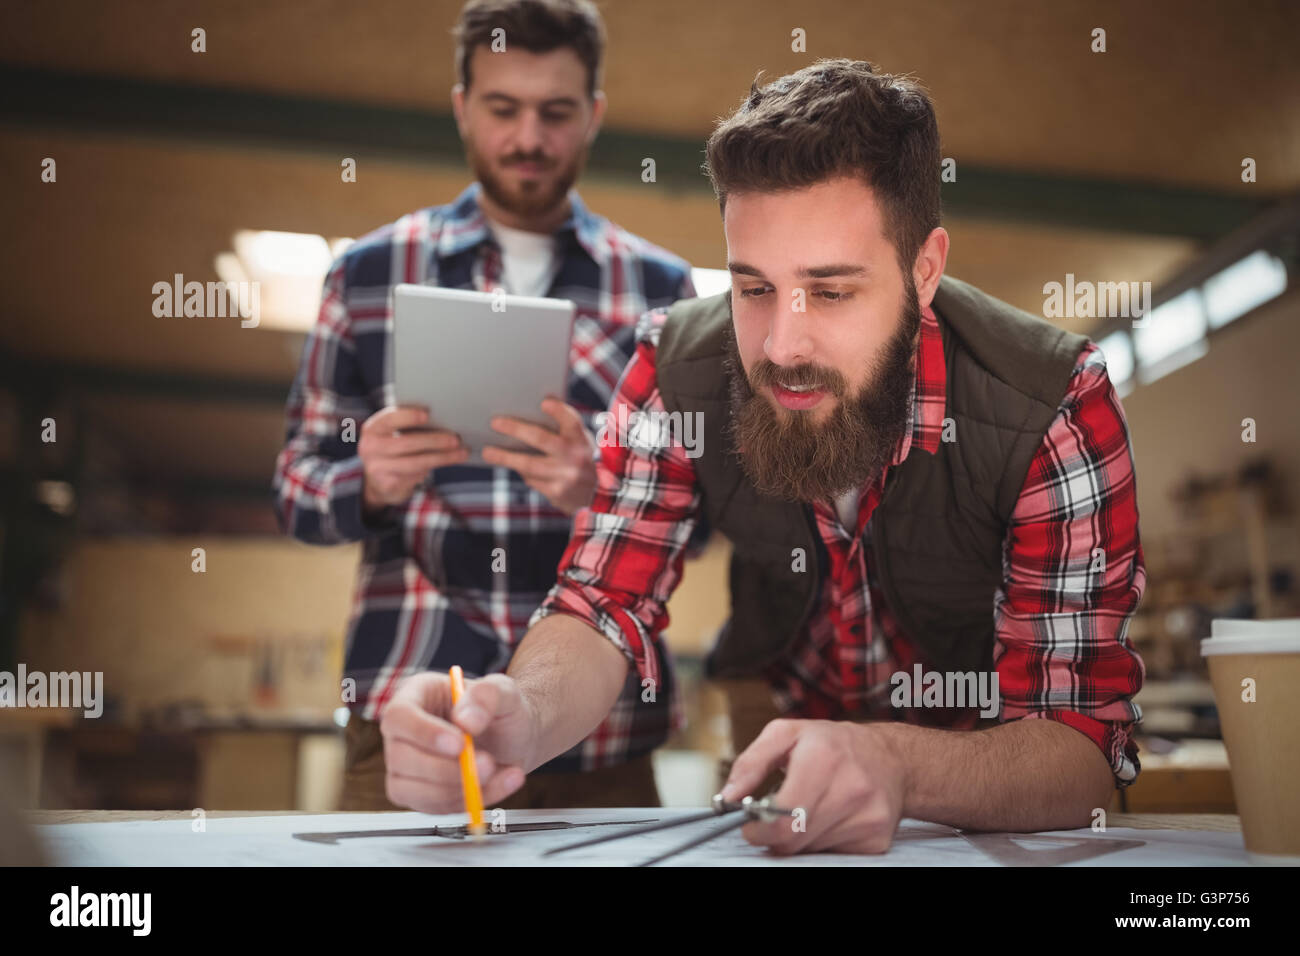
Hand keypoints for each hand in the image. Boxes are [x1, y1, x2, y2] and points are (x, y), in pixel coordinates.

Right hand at [358, 406, 467, 512]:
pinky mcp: (389, 485)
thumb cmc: (393, 448)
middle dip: (434, 440)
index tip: (427, 414)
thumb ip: (408, 425)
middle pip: (406, 443)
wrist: (378, 481)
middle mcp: (371, 448)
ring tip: (462, 452)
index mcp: (373, 429)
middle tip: (456, 438)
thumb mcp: (392, 434)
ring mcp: (378, 469)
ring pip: (416, 462)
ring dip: (442, 457)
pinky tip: (451, 460)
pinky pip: (417, 476)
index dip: (408, 416)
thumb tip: (444, 418)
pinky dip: (436, 467)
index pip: (388, 419)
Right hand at [379, 671, 536, 813]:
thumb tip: (465, 721)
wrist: (516, 738)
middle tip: (487, 764)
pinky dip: (469, 801)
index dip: (423, 733)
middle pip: (401, 758)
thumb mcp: (504, 691)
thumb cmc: (503, 709)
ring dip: (457, 790)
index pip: (399, 716)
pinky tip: (500, 784)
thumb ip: (487, 695)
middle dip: (444, 769)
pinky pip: (433, 807)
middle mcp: (403, 732)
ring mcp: (405, 767)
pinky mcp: (419, 795)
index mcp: (415, 696)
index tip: (459, 744)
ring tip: (499, 772)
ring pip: (411, 790)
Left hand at [481, 396, 596, 514]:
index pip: (571, 420)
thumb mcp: (581, 441)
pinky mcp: (556, 492)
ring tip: (487, 452)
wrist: (600, 496)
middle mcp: (575, 456)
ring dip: (504, 457)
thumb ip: (562, 429)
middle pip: (540, 438)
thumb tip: (527, 413)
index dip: (558, 411)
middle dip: (515, 429)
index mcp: (581, 438)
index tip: (544, 402)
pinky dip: (521, 472)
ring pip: (528, 464)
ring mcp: (565, 476)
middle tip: (494, 422)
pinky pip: (531, 479)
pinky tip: (511, 465)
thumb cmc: (582, 458)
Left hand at [719, 719, 906, 854]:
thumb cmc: (833, 744)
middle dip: (775, 834)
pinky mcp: (877, 839)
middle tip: (774, 818)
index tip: (752, 825)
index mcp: (824, 759)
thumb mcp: (786, 734)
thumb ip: (750, 763)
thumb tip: (726, 796)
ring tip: (808, 808)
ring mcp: (868, 817)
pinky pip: (833, 854)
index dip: (759, 829)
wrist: (891, 759)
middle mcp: (851, 789)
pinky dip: (821, 841)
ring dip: (800, 836)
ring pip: (811, 851)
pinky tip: (829, 818)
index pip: (783, 819)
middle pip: (794, 840)